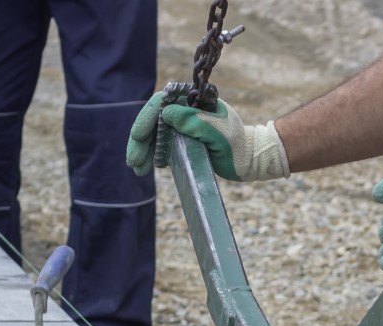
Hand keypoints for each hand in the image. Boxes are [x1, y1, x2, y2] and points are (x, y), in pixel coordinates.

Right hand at [125, 92, 289, 180]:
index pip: (161, 103)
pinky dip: (153, 154)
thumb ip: (195, 121)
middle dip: (141, 140)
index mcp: (193, 101)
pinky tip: (148, 166)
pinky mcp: (182, 140)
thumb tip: (166, 113)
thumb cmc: (238, 144)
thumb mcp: (219, 132)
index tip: (138, 137)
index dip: (146, 119)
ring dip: (144, 150)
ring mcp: (183, 125)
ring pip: (155, 133)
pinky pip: (162, 144)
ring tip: (137, 168)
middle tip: (133, 160)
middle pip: (154, 119)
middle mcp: (185, 110)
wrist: (249, 160)